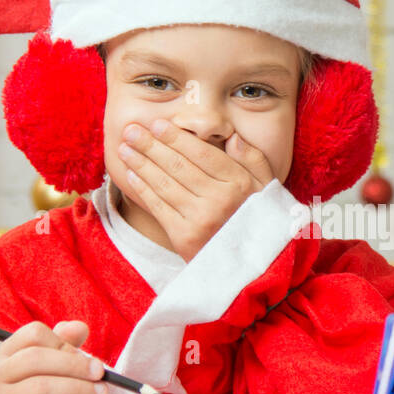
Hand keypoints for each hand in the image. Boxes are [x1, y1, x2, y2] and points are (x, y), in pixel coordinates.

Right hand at [0, 320, 105, 393]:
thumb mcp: (58, 367)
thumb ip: (66, 343)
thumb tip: (80, 326)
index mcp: (6, 353)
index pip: (33, 334)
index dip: (63, 342)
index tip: (83, 354)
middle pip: (35, 358)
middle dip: (75, 364)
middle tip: (100, 371)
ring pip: (42, 387)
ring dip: (79, 387)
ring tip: (100, 390)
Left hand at [117, 119, 276, 261]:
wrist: (252, 269)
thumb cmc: (258, 222)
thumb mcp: (267, 189)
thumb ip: (253, 160)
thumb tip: (232, 137)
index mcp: (239, 184)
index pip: (202, 153)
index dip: (176, 137)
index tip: (157, 124)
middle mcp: (220, 200)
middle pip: (178, 165)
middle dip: (151, 145)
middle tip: (131, 130)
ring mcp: (200, 219)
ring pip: (164, 183)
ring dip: (141, 163)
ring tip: (125, 148)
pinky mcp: (184, 237)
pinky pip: (158, 206)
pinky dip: (143, 188)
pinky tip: (132, 174)